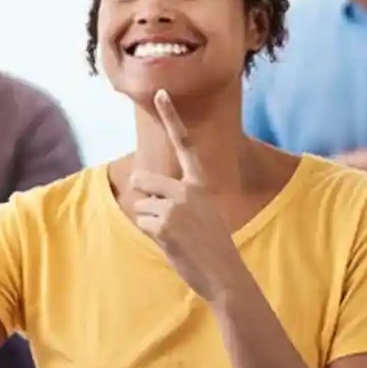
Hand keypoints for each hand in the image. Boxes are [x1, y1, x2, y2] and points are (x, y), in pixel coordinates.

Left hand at [121, 90, 247, 301]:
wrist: (226, 275)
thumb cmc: (211, 244)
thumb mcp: (202, 211)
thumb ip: (179, 195)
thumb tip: (143, 188)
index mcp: (201, 183)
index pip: (185, 143)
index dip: (172, 117)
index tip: (160, 92)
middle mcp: (188, 190)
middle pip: (144, 179)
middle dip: (145, 197)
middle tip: (167, 218)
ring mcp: (176, 207)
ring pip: (140, 206)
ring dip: (150, 222)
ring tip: (175, 236)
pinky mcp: (165, 226)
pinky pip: (142, 224)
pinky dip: (152, 236)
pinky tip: (173, 245)